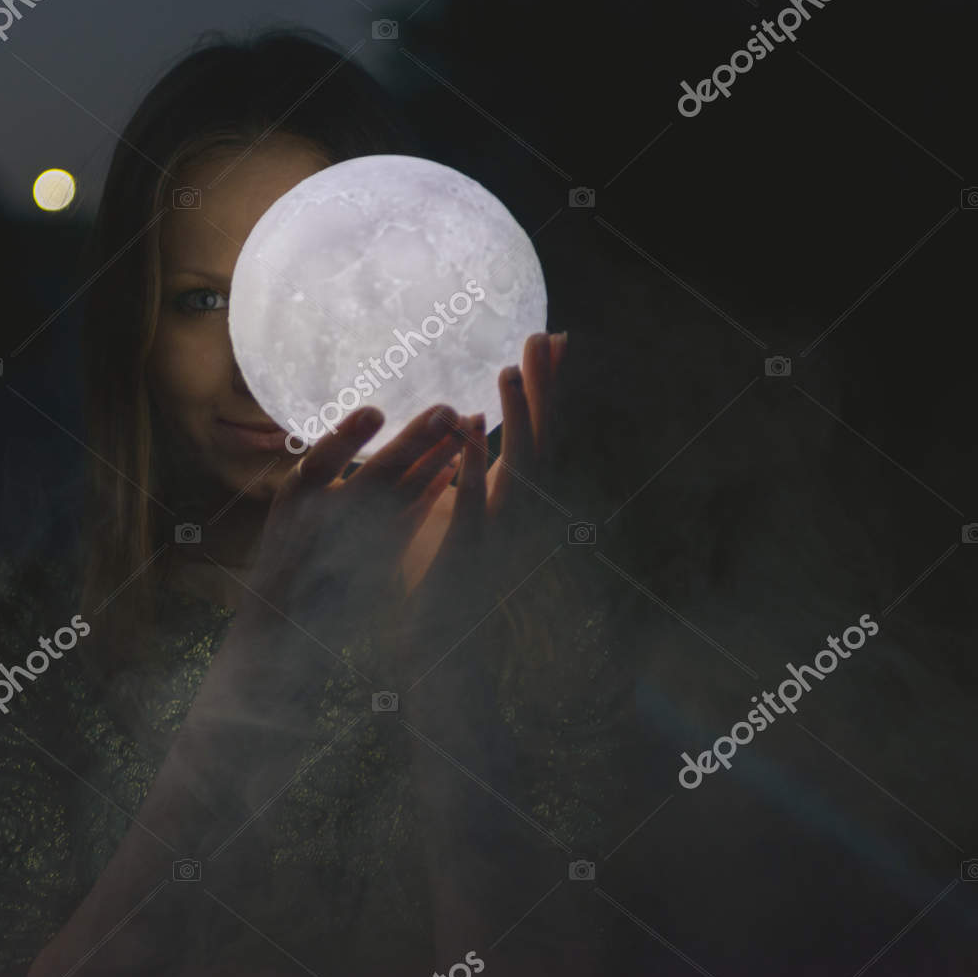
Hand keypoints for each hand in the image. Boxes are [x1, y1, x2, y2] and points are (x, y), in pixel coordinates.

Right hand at [232, 401, 466, 655]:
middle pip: (379, 473)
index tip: (376, 412)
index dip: (349, 436)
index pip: (325, 459)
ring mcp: (358, 541)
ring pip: (407, 494)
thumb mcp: (296, 497)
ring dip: (437, 461)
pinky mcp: (382, 558)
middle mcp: (329, 518)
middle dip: (417, 440)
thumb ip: (328, 460)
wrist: (292, 610)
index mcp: (299, 495)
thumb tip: (372, 414)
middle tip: (449, 409)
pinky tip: (452, 467)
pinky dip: (434, 490)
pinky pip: (415, 518)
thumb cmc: (293, 540)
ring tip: (463, 428)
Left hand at [401, 331, 569, 595]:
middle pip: (540, 439)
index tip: (550, 338)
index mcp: (510, 494)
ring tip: (508, 370)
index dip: (545, 387)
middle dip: (543, 389)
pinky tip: (470, 426)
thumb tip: (465, 418)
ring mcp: (496, 532)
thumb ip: (458, 464)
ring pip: (517, 467)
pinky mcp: (466, 551)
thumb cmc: (432, 569)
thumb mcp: (446, 504)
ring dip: (517, 417)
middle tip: (544, 337)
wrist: (427, 639)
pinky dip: (474, 460)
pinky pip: (473, 500)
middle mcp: (514, 510)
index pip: (537, 431)